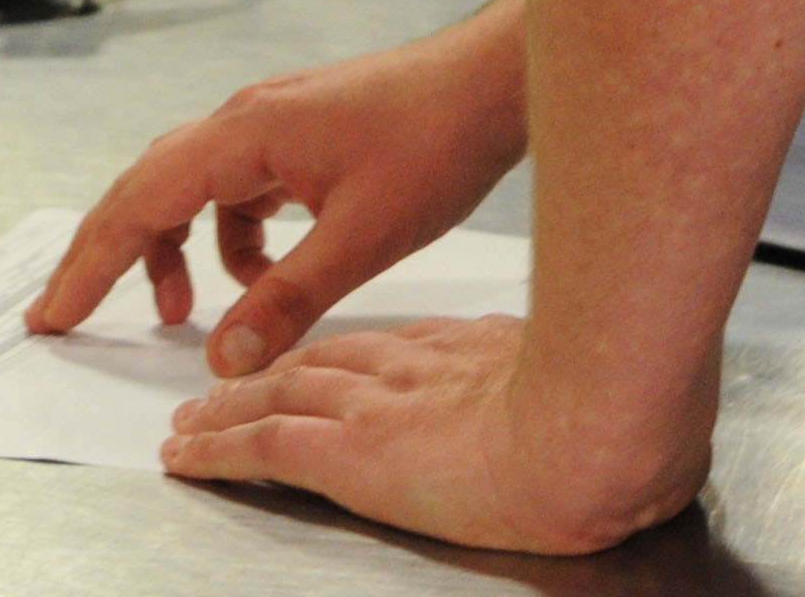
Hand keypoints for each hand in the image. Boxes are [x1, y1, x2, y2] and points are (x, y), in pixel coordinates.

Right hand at [26, 0, 526, 376]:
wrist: (491, 82)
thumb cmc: (436, 140)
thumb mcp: (362, 238)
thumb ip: (289, 300)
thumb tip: (225, 356)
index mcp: (242, 135)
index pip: (139, 202)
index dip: (90, 263)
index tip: (53, 312)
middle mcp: (243, 121)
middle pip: (147, 190)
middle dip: (108, 255)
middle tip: (67, 312)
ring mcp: (270, 125)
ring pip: (194, 192)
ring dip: (178, 252)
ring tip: (183, 315)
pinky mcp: (299, 136)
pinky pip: (240, 191)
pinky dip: (236, 240)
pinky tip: (269, 280)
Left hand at [160, 311, 706, 553]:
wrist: (599, 432)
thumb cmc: (620, 410)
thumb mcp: (600, 376)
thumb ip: (578, 377)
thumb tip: (606, 397)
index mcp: (466, 350)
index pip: (384, 348)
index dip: (342, 356)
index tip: (319, 360)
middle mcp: (409, 369)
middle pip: (320, 363)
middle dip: (268, 371)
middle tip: (225, 382)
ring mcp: (374, 407)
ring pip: (276, 396)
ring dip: (225, 408)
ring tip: (189, 422)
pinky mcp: (348, 453)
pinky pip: (262, 447)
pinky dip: (215, 449)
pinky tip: (184, 456)